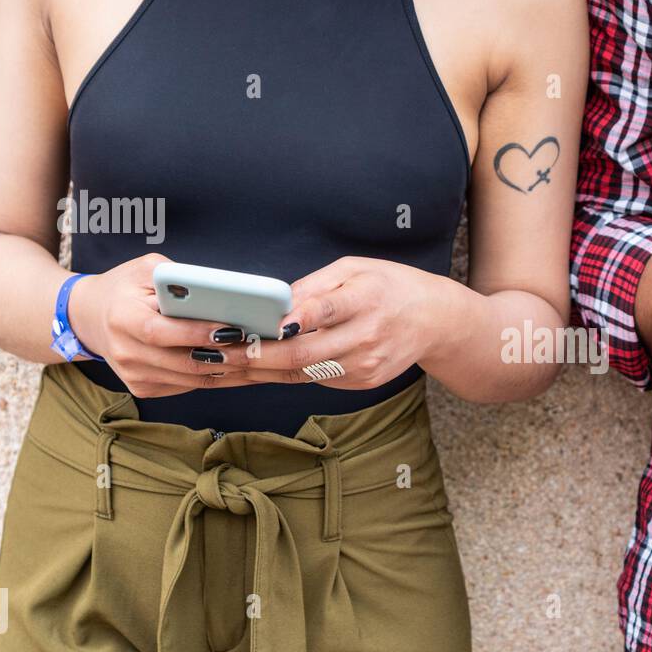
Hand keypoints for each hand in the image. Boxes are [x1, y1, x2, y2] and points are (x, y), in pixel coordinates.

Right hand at [69, 254, 253, 397]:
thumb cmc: (126, 286)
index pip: (164, 332)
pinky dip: (224, 377)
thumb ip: (180, 278)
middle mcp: (127, 355)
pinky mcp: (146, 389)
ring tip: (273, 362)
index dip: (200, 333)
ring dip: (238, 373)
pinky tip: (255, 370)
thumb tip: (224, 292)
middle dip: (233, 358)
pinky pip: (192, 386)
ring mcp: (136, 377)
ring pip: (197, 380)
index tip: (236, 329)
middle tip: (270, 350)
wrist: (89, 317)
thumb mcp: (146, 269)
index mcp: (123, 320)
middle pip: (188, 363)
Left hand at [211, 257, 455, 387]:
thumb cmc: (389, 286)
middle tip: (217, 350)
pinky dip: (278, 376)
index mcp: (367, 299)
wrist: (435, 321)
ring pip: (302, 374)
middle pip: (304, 354)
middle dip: (255, 354)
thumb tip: (272, 303)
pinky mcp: (361, 382)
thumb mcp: (355, 269)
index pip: (326, 311)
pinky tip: (249, 371)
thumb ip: (314, 287)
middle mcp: (367, 337)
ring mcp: (365, 366)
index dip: (293, 320)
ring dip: (257, 371)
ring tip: (219, 363)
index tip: (263, 325)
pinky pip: (312, 380)